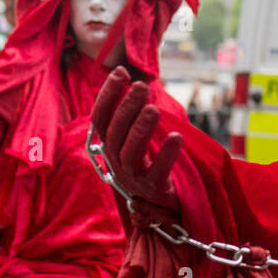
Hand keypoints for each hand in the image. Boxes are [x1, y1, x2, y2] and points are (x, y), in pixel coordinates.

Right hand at [90, 66, 181, 211]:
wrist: (163, 203)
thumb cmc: (150, 162)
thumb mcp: (137, 137)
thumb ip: (134, 114)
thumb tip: (135, 80)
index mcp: (110, 146)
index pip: (100, 119)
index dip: (108, 96)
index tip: (121, 73)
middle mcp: (117, 162)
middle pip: (116, 133)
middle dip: (127, 107)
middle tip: (141, 86)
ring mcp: (134, 178)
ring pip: (131, 152)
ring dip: (141, 129)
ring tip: (153, 109)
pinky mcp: (155, 190)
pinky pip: (158, 171)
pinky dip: (167, 154)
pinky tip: (176, 136)